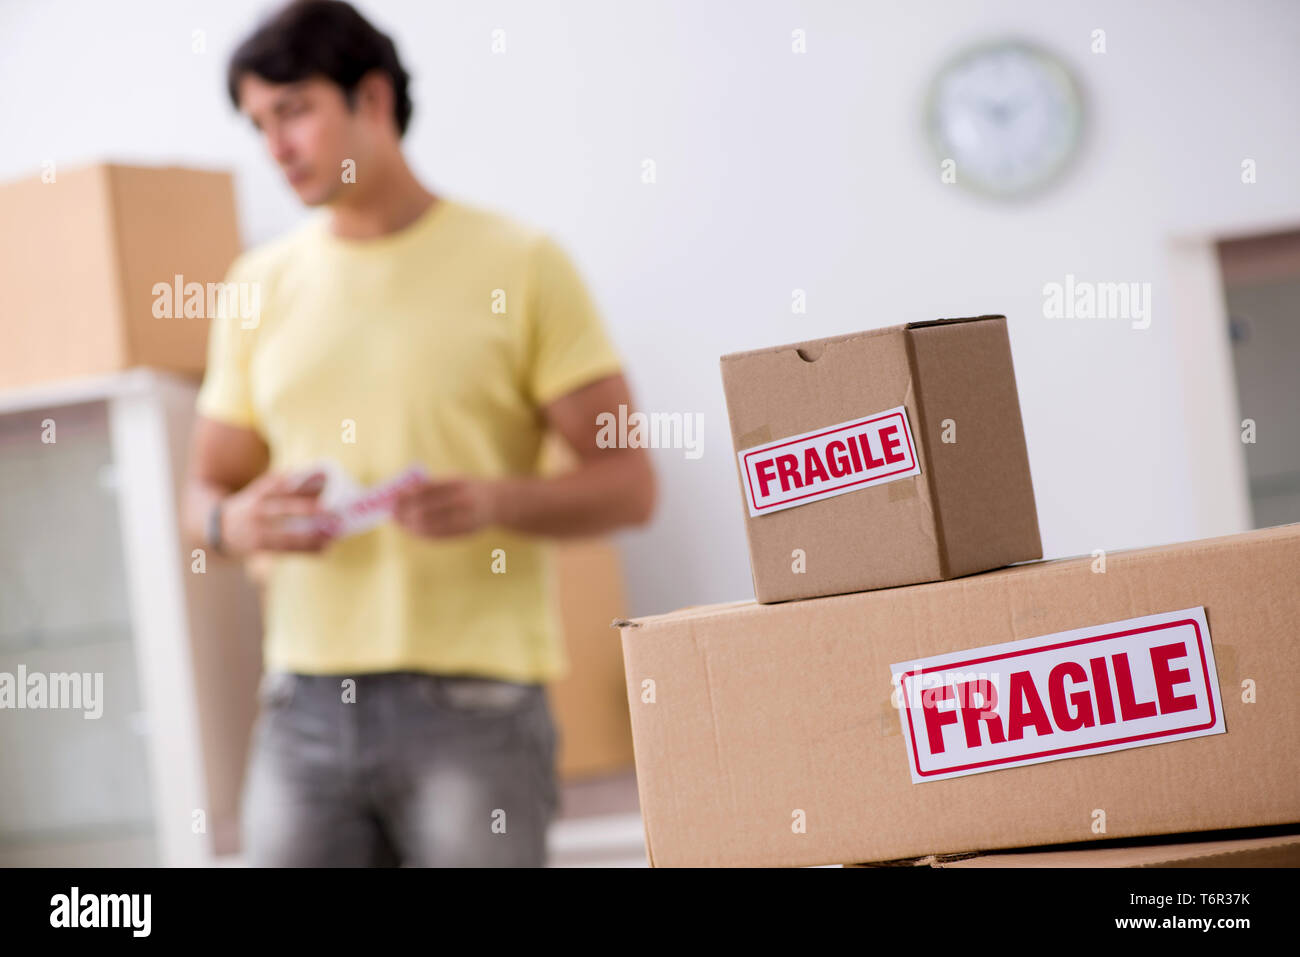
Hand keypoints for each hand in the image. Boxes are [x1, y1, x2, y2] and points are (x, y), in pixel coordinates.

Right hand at [220, 470, 335, 555]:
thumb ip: (286, 484)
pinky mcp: (259, 548)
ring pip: (287, 535)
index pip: (280, 485)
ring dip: (313, 536)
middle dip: (309, 510)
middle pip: (283, 509)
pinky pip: (287, 550)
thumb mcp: (262, 491)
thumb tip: (321, 479)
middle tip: (333, 511)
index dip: (301, 485)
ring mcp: (256, 531)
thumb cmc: (253, 506)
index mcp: (258, 492)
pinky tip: (325, 548)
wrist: (216, 529)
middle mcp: (256, 511)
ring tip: (334, 533)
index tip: (325, 482)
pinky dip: (307, 549)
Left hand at [393, 476, 500, 537]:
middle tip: (392, 514)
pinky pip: (439, 536)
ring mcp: (465, 519)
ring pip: (431, 526)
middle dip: (405, 514)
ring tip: (399, 523)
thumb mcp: (453, 480)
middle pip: (426, 511)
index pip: (426, 491)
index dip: (407, 496)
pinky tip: (412, 530)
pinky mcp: (465, 532)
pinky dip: (422, 534)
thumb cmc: (467, 489)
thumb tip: (401, 494)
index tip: (392, 499)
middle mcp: (463, 502)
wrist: (497, 502)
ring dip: (411, 526)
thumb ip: (431, 486)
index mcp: (458, 484)